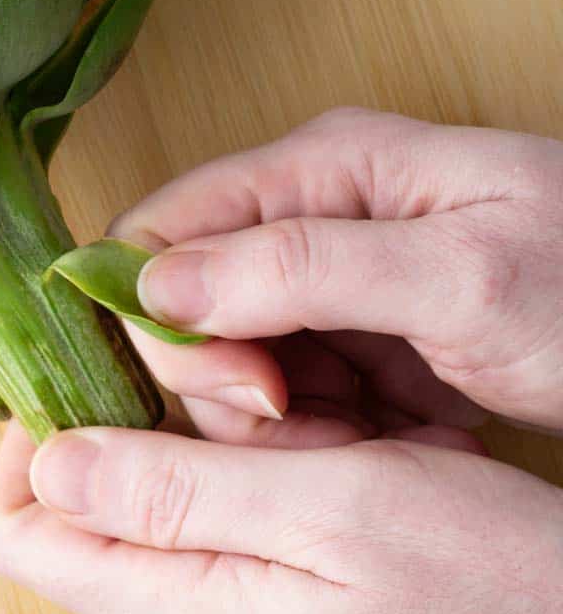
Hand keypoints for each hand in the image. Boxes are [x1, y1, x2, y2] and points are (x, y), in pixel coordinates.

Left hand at [0, 422, 562, 613]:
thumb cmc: (499, 599)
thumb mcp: (340, 508)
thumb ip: (180, 492)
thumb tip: (52, 461)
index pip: (25, 533)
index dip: (33, 437)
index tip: (86, 366)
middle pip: (99, 533)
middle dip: (142, 434)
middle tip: (232, 378)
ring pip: (176, 546)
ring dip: (213, 467)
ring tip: (307, 423)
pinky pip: (242, 579)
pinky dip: (267, 510)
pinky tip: (343, 476)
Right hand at [107, 109, 562, 444]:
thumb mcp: (457, 276)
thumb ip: (302, 269)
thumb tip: (155, 282)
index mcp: (321, 167)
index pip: (166, 228)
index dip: (164, 315)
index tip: (242, 391)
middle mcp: (316, 217)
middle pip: (194, 307)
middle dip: (238, 386)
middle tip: (320, 426)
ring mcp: (344, 282)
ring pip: (244, 365)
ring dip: (294, 424)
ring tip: (383, 444)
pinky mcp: (374, 341)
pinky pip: (307, 398)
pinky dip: (342, 438)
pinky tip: (413, 445)